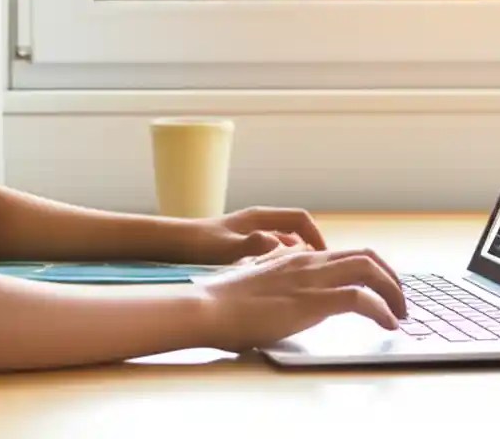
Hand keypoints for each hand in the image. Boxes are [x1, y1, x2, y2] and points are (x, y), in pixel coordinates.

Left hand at [182, 206, 328, 264]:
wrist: (173, 245)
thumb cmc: (199, 246)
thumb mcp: (227, 248)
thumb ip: (252, 245)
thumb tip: (276, 242)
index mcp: (259, 218)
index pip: (301, 220)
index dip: (317, 236)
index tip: (327, 256)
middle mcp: (257, 222)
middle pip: (296, 229)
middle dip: (311, 247)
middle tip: (323, 270)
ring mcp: (250, 232)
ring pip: (283, 241)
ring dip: (297, 256)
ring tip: (306, 278)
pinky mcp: (242, 245)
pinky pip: (271, 250)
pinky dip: (281, 262)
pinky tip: (278, 281)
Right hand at [196, 248, 408, 352]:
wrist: (209, 308)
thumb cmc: (225, 301)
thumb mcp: (257, 280)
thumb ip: (277, 277)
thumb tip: (287, 289)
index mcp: (297, 257)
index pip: (347, 253)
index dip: (372, 269)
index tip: (381, 288)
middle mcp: (309, 261)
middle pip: (367, 255)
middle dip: (391, 277)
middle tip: (400, 300)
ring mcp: (312, 278)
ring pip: (370, 269)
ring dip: (393, 292)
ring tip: (400, 314)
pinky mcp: (313, 300)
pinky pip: (361, 298)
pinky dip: (382, 309)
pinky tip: (388, 324)